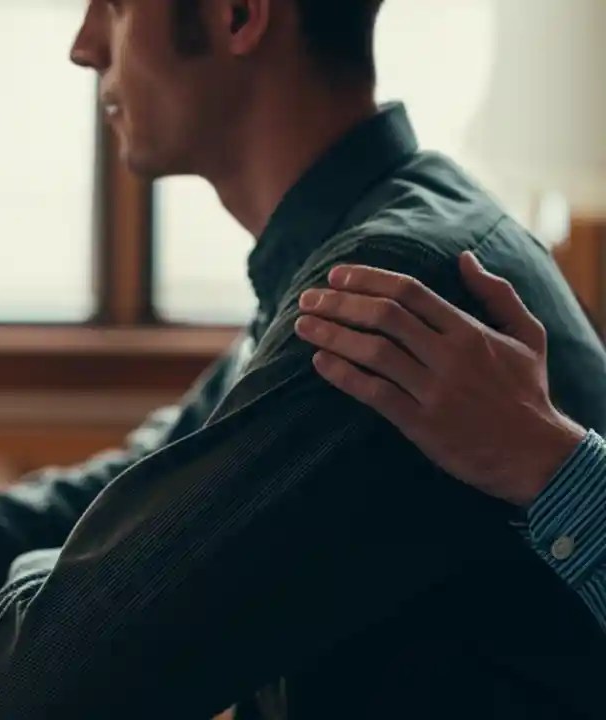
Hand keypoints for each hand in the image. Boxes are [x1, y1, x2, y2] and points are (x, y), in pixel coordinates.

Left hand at [294, 251, 585, 506]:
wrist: (537, 456)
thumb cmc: (527, 393)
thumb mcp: (528, 336)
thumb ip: (498, 294)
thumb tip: (466, 258)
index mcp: (469, 331)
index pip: (410, 292)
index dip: (368, 279)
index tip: (336, 275)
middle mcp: (450, 356)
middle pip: (384, 316)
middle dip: (339, 303)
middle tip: (307, 298)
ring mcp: (435, 390)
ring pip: (374, 351)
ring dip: (333, 335)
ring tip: (303, 326)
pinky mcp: (422, 424)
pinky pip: (374, 393)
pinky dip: (343, 375)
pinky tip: (320, 363)